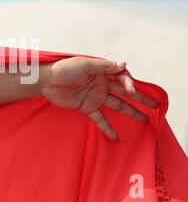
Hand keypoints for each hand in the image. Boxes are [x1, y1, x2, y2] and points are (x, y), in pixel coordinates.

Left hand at [41, 57, 158, 141]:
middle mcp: (103, 84)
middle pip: (125, 93)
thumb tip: (124, 64)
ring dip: (131, 112)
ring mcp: (96, 97)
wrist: (46, 82)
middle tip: (155, 104)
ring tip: (145, 120)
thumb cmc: (64, 70)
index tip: (130, 90)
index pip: (123, 78)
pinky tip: (116, 137)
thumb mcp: (85, 65)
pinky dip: (107, 128)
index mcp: (104, 72)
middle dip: (140, 98)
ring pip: (117, 106)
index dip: (129, 84)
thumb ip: (104, 67)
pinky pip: (100, 119)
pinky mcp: (86, 107)